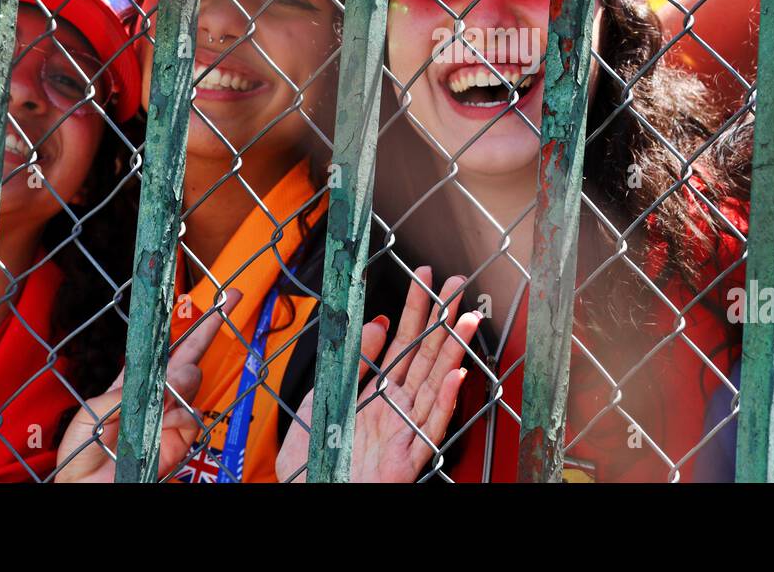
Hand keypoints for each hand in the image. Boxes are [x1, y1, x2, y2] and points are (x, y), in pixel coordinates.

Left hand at [54, 289, 241, 482]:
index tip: (202, 301)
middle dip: (207, 329)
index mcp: (134, 382)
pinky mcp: (180, 438)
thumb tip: (163, 378)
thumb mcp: (92, 411)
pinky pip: (191, 416)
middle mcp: (157, 394)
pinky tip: (164, 421)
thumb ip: (123, 391)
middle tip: (225, 305)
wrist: (87, 488)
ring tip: (167, 391)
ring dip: (182, 381)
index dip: (181, 325)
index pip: (162, 348)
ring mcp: (171, 414)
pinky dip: (179, 416)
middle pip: (188, 355)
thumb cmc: (81, 452)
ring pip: (192, 382)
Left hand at [276, 267, 480, 482]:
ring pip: (436, 384)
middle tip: (457, 287)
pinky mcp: (408, 457)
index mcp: (377, 392)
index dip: (416, 309)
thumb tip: (376, 325)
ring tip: (468, 320)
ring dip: (454, 351)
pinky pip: (430, 427)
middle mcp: (396, 407)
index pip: (402, 341)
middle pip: (426, 355)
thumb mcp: (322, 396)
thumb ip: (351, 362)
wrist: (306, 495)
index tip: (425, 279)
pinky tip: (457, 377)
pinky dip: (446, 402)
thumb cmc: (311, 459)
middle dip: (443, 319)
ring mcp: (404, 430)